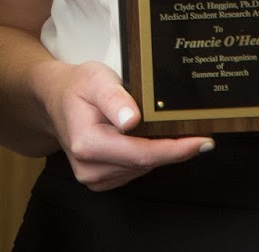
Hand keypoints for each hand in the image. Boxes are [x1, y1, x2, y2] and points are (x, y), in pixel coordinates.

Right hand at [29, 60, 209, 190]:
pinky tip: (140, 137)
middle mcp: (89, 167)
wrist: (55, 99)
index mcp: (87, 143)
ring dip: (156, 150)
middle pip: (145, 162)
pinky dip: (144, 155)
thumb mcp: (96, 78)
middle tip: (191, 128)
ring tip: (156, 126)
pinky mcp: (99, 181)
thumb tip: (132, 120)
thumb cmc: (77, 86)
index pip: (142, 153)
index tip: (202, 142)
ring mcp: (93, 177)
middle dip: (170, 146)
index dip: (175, 150)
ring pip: (142, 168)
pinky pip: (134, 170)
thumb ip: (114, 98)